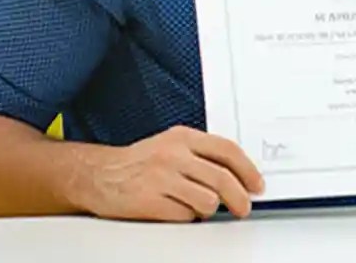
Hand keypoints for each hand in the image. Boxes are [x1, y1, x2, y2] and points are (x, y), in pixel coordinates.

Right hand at [72, 125, 264, 221]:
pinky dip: (187, 217)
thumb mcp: (173, 145)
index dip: (248, 170)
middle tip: (244, 208)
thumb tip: (240, 174)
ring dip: (210, 209)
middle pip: (223, 179)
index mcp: (183, 137)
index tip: (257, 185)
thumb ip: (203, 155)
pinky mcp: (149, 201)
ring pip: (208, 200)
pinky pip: (185, 216)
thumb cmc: (140, 162)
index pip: (227, 151)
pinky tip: (176, 210)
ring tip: (199, 206)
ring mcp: (161, 178)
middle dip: (240, 198)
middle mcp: (173, 155)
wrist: (99, 175)